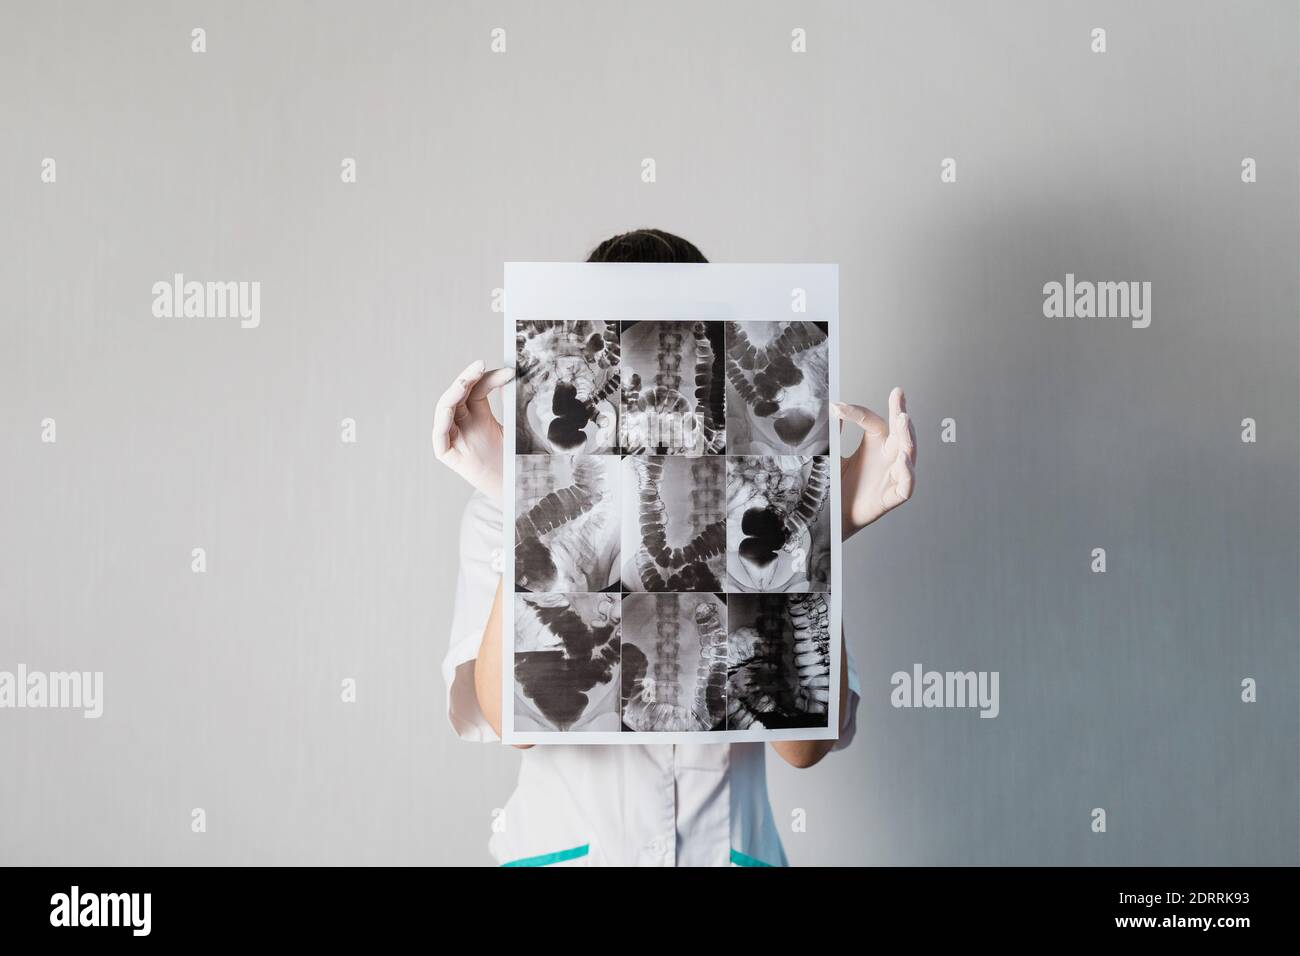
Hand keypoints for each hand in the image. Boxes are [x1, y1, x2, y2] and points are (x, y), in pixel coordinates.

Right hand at [432, 359, 514, 501]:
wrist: (517, 488)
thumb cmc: (518, 459)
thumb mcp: (518, 425)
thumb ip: (512, 402)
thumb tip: (512, 375)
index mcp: (479, 415)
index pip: (477, 389)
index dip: (489, 378)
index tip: (509, 371)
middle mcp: (464, 423)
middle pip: (458, 394)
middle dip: (468, 377)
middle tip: (481, 365)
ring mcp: (455, 438)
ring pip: (445, 409)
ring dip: (453, 392)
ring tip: (467, 380)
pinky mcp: (449, 455)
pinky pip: (439, 436)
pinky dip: (442, 420)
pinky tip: (452, 406)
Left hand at [832, 387, 915, 540]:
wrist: (835, 517)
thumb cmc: (838, 487)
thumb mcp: (833, 457)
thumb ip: (834, 436)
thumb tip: (833, 410)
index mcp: (875, 445)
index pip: (874, 422)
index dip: (858, 412)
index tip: (838, 406)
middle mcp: (888, 457)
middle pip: (900, 431)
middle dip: (900, 412)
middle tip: (899, 396)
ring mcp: (893, 475)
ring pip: (908, 453)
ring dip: (907, 436)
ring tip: (903, 420)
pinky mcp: (894, 496)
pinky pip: (907, 484)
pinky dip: (907, 472)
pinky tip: (902, 459)